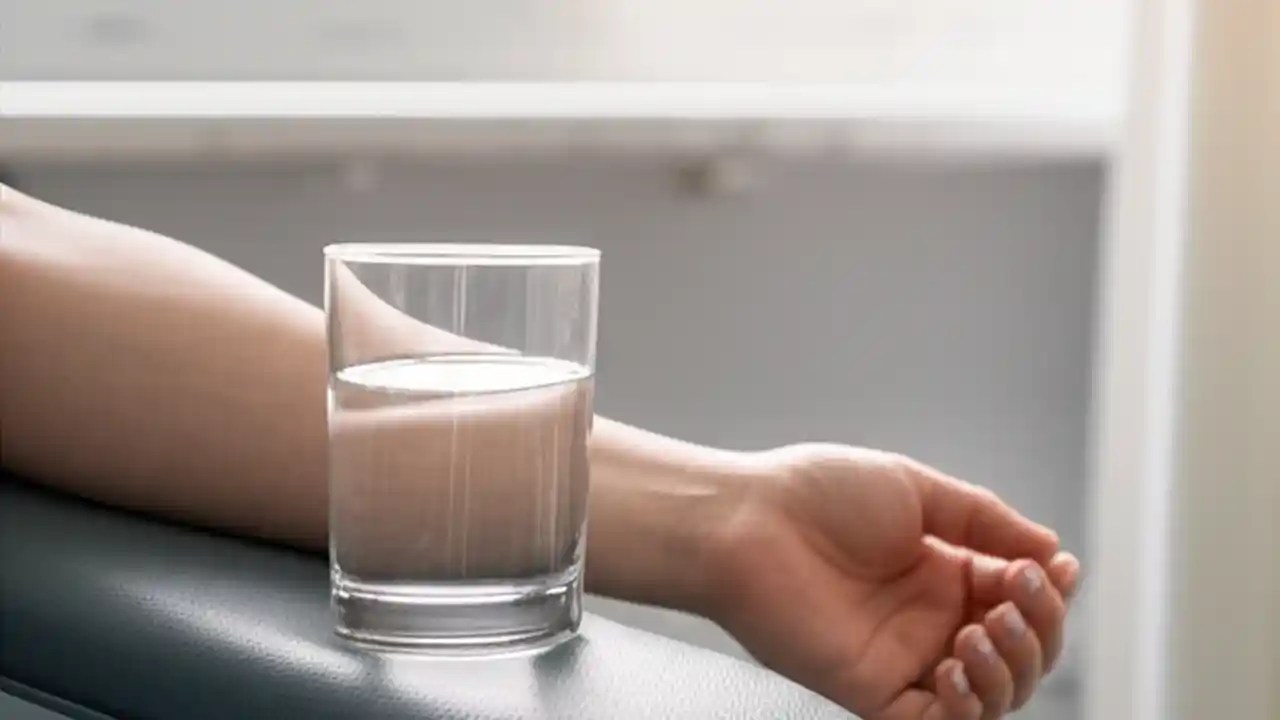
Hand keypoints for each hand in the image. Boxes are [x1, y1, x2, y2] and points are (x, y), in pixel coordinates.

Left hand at [699, 444, 1079, 718]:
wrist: (746, 522)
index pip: (1021, 599)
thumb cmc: (815, 496)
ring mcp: (904, 658)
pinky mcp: (873, 691)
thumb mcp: (916, 490)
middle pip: (1020, 652)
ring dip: (1011, 668)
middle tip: (1015, 595)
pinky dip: (968, 708)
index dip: (1048, 592)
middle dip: (1038, 628)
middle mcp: (929, 619)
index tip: (1056, 569)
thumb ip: (984, 520)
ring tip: (982, 628)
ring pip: (994, 695)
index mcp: (943, 570)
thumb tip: (1051, 549)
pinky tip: (956, 668)